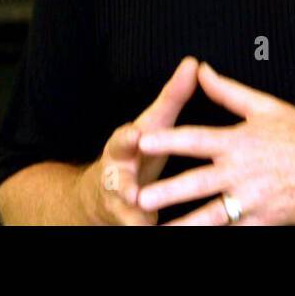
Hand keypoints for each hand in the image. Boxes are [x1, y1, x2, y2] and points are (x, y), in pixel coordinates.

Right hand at [83, 55, 198, 224]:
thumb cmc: (137, 153)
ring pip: (125, 212)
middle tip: (132, 192)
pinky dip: (145, 230)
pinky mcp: (128, 224)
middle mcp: (116, 176)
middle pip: (117, 180)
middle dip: (124, 186)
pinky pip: (136, 228)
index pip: (122, 140)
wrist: (101, 197)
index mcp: (122, 148)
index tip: (135, 136)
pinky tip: (157, 232)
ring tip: (142, 221)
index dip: (128, 138)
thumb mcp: (151, 126)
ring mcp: (118, 204)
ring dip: (133, 217)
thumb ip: (172, 99)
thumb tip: (194, 64)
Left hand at [134, 60, 294, 225]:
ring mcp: (253, 198)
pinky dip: (218, 236)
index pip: (196, 138)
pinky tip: (198, 239)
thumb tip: (201, 69)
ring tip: (159, 231)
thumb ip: (227, 91)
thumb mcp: (265, 106)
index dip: (167, 139)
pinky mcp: (265, 219)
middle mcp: (242, 170)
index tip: (142, 141)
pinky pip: (235, 231)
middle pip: (197, 181)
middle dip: (166, 191)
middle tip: (137, 198)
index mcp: (239, 140)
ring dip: (184, 223)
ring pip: (212, 214)